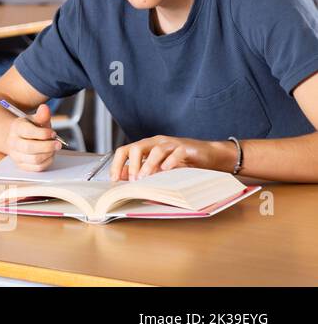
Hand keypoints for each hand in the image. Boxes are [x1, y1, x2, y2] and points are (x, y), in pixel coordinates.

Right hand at [6, 104, 61, 171]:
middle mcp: (13, 142)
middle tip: (58, 144)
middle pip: (29, 148)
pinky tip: (50, 155)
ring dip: (48, 154)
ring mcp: (16, 155)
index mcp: (16, 128)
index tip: (53, 133)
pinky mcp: (22, 165)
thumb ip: (42, 115)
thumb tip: (45, 108)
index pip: (27, 131)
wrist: (18, 138)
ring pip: (34, 159)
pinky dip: (47, 162)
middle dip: (47, 146)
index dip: (43, 133)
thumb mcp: (36, 120)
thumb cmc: (30, 128)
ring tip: (53, 148)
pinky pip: (37, 168)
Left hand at [110, 135, 235, 180]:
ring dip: (148, 165)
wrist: (208, 155)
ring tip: (145, 178)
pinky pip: (176, 152)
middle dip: (132, 165)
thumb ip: (141, 170)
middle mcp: (156, 142)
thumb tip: (121, 177)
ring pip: (155, 150)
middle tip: (133, 181)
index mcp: (146, 146)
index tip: (114, 179)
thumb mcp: (159, 167)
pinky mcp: (186, 147)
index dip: (117, 164)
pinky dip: (170, 161)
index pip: (125, 150)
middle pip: (137, 147)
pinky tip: (166, 170)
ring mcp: (171, 144)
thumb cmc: (182, 162)